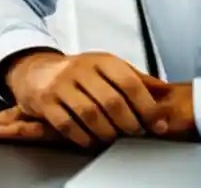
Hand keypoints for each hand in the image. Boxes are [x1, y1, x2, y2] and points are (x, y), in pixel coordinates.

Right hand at [0, 75, 195, 144]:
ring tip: (113, 137)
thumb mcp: (107, 68)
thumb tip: (165, 91)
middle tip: (135, 132)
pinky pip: (67, 125)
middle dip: (129, 123)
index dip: (147, 106)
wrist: (35, 71)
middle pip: (112, 101)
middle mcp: (80, 69)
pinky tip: (90, 139)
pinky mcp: (44, 101)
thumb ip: (136, 79)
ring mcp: (60, 85)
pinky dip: (83, 137)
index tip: (157, 123)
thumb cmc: (78, 73)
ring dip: (107, 132)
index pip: (130, 82)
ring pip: (90, 114)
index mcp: (101, 60)